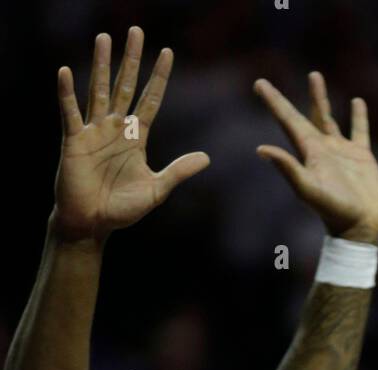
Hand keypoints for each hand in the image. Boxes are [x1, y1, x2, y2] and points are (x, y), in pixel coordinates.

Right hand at [53, 27, 208, 242]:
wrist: (93, 224)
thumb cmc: (121, 209)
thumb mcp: (156, 190)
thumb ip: (178, 171)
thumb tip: (207, 158)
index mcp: (136, 138)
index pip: (150, 100)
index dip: (159, 77)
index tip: (168, 53)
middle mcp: (115, 128)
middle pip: (125, 86)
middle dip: (131, 59)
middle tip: (136, 31)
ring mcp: (94, 132)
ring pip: (99, 90)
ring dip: (100, 65)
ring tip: (104, 39)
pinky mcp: (74, 140)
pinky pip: (70, 112)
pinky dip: (67, 93)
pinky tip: (65, 72)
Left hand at [254, 72, 377, 243]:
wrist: (360, 228)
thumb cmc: (334, 211)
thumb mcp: (309, 189)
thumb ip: (288, 168)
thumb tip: (261, 149)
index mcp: (308, 152)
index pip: (288, 121)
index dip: (274, 102)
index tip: (259, 83)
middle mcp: (322, 149)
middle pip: (304, 116)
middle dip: (291, 98)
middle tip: (276, 81)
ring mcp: (341, 152)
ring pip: (328, 119)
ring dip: (321, 99)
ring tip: (314, 76)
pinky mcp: (362, 157)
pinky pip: (359, 131)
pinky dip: (358, 116)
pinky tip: (357, 102)